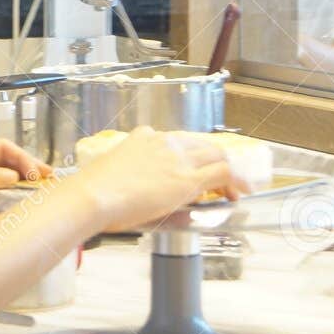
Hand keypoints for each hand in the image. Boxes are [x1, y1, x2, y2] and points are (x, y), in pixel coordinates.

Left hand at [0, 139, 51, 237]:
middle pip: (2, 158)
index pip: (1, 148)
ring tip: (35, 190)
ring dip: (17, 178)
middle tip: (47, 181)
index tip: (38, 175)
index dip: (23, 158)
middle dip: (26, 166)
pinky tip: (12, 201)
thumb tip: (12, 175)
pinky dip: (4, 191)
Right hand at [66, 127, 246, 232]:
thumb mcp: (113, 171)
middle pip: (201, 144)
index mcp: (144, 138)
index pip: (178, 141)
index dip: (191, 156)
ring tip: (232, 188)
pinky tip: (239, 192)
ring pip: (217, 154)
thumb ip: (128, 171)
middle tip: (218, 179)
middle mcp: (165, 142)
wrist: (94, 196)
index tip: (192, 168)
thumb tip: (133, 188)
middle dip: (214, 160)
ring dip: (227, 170)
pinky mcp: (189, 179)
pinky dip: (236, 181)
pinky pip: (223, 173)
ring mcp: (179, 159)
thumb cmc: (94, 191)